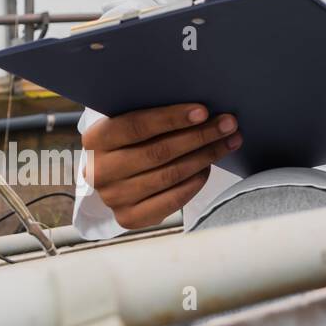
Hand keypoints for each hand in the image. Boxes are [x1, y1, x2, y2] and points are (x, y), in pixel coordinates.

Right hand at [82, 102, 241, 229]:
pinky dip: (195, 182)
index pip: (136, 126)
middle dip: (199, 136)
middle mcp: (99, 171)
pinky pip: (171, 200)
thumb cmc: (135, 140)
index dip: (171, 118)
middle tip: (228, 124)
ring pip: (169, 175)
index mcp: (96, 139)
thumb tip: (201, 108)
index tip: (204, 111)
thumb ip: (155, 114)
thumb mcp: (134, 122)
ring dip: (205, 156)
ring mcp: (113, 197)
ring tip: (230, 141)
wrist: (118, 176)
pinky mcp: (129, 217)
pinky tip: (209, 167)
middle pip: (158, 152)